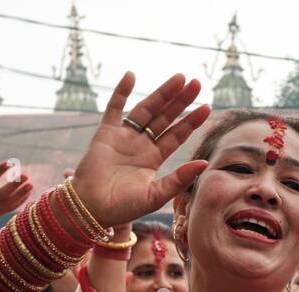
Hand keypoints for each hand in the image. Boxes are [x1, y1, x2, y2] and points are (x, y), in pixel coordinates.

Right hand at [0, 155, 32, 233]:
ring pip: (9, 202)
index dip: (0, 170)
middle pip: (3, 193)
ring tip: (30, 184)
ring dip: (21, 193)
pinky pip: (11, 208)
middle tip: (25, 175)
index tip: (9, 162)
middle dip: (15, 185)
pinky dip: (20, 201)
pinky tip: (27, 192)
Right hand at [72, 73, 211, 225]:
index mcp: (154, 159)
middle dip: (180, 101)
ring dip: (161, 93)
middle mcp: (141, 145)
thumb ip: (179, 179)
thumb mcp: (156, 195)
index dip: (191, 121)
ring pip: (146, 109)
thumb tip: (204, 163)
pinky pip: (114, 108)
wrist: (91, 210)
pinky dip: (121, 92)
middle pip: (165, 117)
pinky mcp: (105, 133)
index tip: (207, 107)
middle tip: (196, 83)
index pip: (177, 135)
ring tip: (178, 78)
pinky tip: (131, 75)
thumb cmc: (122, 208)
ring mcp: (123, 136)